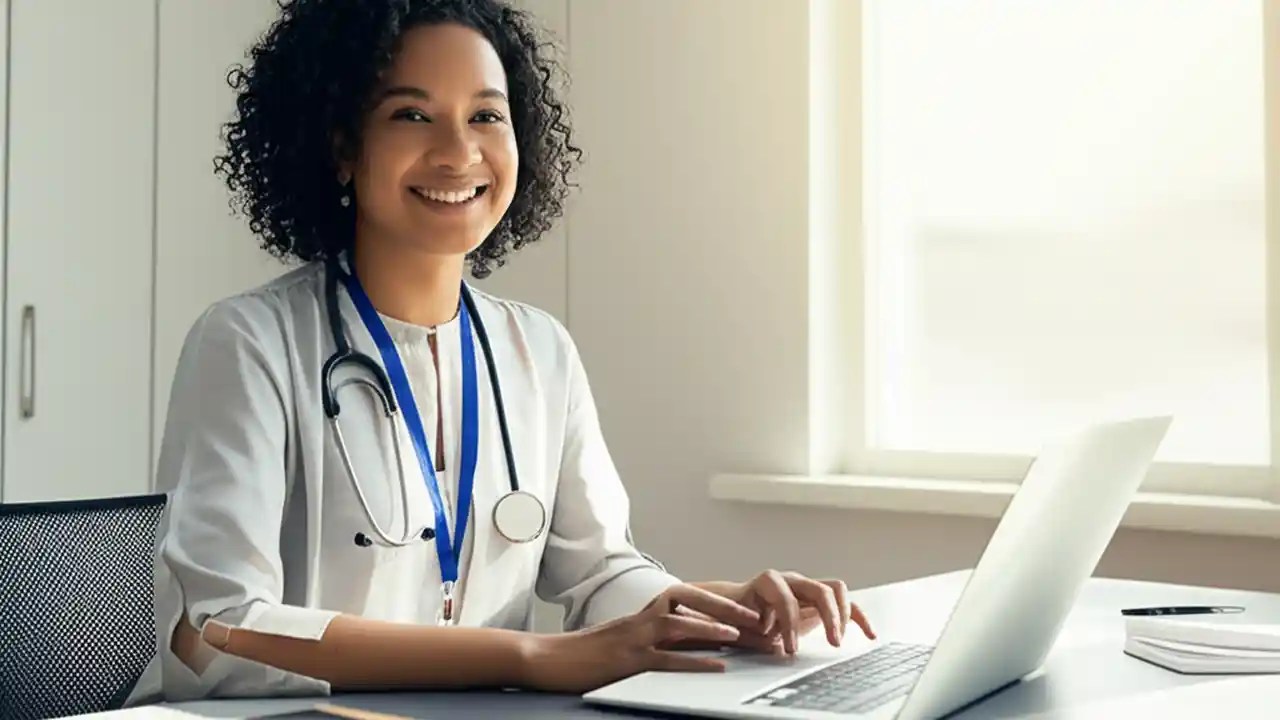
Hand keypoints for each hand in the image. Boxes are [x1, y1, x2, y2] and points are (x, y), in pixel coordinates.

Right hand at [519, 583, 760, 692]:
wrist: (545, 658)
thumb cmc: (585, 654)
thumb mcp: (624, 641)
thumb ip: (654, 640)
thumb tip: (691, 648)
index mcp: (643, 615)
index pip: (688, 601)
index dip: (720, 604)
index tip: (748, 612)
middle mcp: (642, 620)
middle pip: (689, 600)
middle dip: (724, 605)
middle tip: (755, 614)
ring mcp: (634, 638)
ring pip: (680, 623)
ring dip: (713, 625)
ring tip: (742, 630)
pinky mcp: (627, 661)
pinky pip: (666, 658)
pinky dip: (694, 661)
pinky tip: (716, 666)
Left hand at [697, 572, 875, 654]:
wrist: (740, 609)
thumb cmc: (738, 616)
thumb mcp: (738, 624)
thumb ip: (749, 631)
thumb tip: (766, 640)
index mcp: (769, 582)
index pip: (786, 598)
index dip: (789, 623)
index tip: (791, 649)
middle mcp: (792, 580)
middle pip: (819, 589)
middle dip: (829, 616)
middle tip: (832, 643)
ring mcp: (807, 587)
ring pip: (836, 590)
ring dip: (843, 615)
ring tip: (838, 640)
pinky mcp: (819, 601)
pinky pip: (845, 604)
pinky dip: (858, 617)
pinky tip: (870, 635)